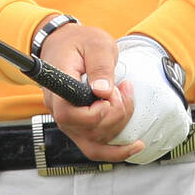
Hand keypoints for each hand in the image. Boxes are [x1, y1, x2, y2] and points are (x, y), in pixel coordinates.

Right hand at [36, 22, 144, 162]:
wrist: (65, 44)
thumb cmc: (78, 42)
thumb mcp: (95, 43)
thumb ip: (100, 66)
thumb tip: (104, 91)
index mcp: (59, 86)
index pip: (68, 114)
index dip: (95, 112)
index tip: (109, 93)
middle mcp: (58, 108)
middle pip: (87, 129)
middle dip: (115, 113)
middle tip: (122, 88)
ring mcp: (68, 121)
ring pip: (95, 140)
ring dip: (119, 122)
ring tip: (124, 95)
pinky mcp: (78, 126)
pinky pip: (95, 148)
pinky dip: (117, 151)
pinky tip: (136, 145)